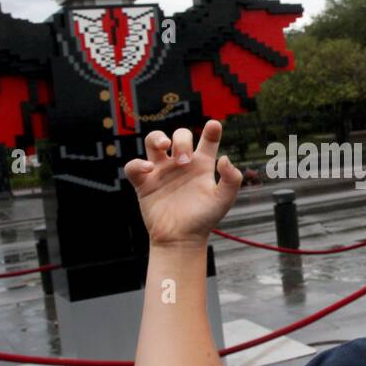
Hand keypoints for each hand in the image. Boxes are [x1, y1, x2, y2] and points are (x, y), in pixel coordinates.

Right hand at [123, 120, 242, 246]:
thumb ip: (231, 179)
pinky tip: (149, 169)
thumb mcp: (223, 200)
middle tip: (185, 160)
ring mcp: (162, 171)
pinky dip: (138, 164)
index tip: (214, 125)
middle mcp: (181, 163)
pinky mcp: (145, 183)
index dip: (212, 130)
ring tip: (164, 147)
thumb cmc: (204, 220)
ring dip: (157, 138)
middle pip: (179, 135)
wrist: (181, 239)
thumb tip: (224, 158)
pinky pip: (134, 166)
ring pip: (153, 140)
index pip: (208, 139)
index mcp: (202, 164)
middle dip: (181, 140)